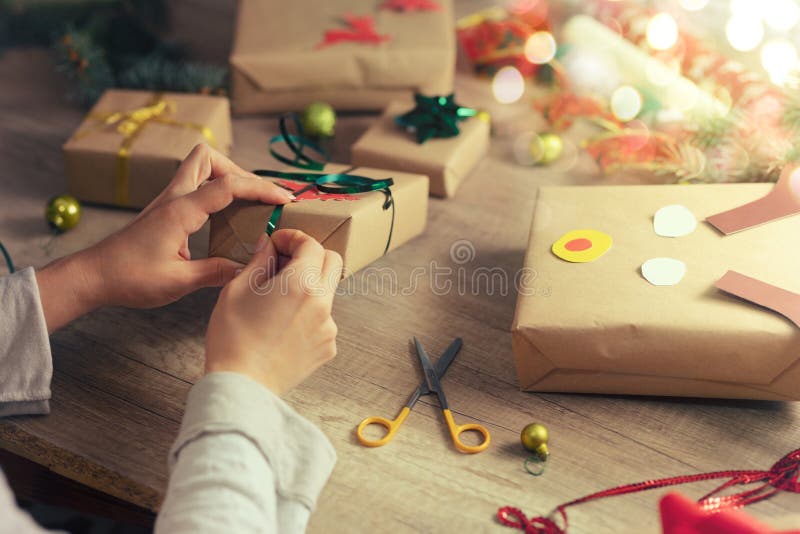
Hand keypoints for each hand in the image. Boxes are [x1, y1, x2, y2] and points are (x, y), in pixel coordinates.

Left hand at [36, 144, 293, 331]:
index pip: (228, 186)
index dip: (261, 189)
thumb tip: (247, 268)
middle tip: (258, 198)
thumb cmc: (129, 278)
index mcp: (180, 211)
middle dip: (239, 171)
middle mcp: (174, 198)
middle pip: (209, 158)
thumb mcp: (178, 282)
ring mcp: (167, 201)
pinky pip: (194, 186)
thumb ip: (216, 272)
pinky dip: (214, 192)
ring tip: (246, 203)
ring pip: (199, 167)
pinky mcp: (164, 210)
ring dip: (225, 177)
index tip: (285, 199)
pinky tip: (224, 217)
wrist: (93, 276)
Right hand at [205, 229, 341, 394]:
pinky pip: (323, 319)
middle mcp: (322, 303)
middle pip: (332, 262)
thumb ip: (260, 261)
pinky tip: (282, 326)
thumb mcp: (238, 289)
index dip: (293, 238)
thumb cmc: (233, 338)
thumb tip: (269, 246)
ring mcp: (328, 327)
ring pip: (327, 292)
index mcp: (301, 283)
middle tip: (285, 262)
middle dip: (311, 255)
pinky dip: (308, 314)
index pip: (312, 244)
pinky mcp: (327, 347)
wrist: (242, 385)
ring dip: (308, 286)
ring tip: (276, 301)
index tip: (278, 242)